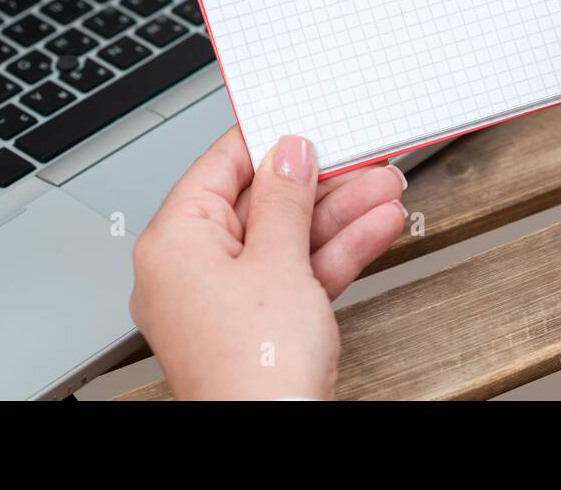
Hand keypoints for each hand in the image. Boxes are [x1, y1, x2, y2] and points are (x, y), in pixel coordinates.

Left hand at [129, 128, 406, 398]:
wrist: (273, 438)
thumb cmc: (253, 370)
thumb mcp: (278, 262)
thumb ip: (286, 199)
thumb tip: (288, 153)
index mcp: (173, 243)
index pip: (219, 167)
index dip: (267, 142)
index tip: (304, 122)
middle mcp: (190, 269)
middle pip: (261, 204)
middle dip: (321, 183)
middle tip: (363, 158)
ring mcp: (225, 300)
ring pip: (288, 239)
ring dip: (340, 215)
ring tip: (386, 188)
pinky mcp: (258, 326)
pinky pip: (297, 274)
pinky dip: (335, 253)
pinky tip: (376, 227)